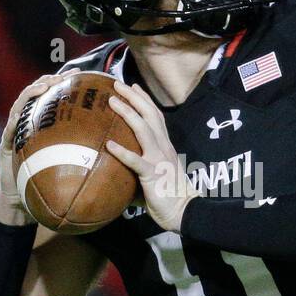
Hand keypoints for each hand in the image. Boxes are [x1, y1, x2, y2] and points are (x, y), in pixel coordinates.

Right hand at [0, 73, 71, 225]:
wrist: (22, 202)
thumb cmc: (48, 185)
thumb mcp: (68, 166)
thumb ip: (83, 154)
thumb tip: (115, 147)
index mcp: (44, 126)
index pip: (55, 99)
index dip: (66, 84)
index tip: (82, 76)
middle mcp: (29, 124)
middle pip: (38, 95)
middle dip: (50, 80)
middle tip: (65, 75)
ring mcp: (15, 132)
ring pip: (22, 105)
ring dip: (32, 92)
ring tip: (45, 86)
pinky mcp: (6, 144)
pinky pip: (10, 129)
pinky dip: (16, 118)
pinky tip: (22, 113)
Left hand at [105, 79, 199, 232]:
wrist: (186, 212)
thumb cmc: (170, 197)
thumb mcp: (156, 177)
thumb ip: (140, 170)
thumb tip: (118, 175)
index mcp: (165, 147)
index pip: (156, 117)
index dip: (145, 100)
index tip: (133, 86)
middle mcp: (163, 148)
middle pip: (150, 115)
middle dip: (134, 97)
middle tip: (118, 84)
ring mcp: (159, 159)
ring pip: (143, 129)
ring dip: (128, 113)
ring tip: (112, 101)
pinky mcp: (152, 174)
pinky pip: (135, 160)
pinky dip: (122, 151)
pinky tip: (108, 144)